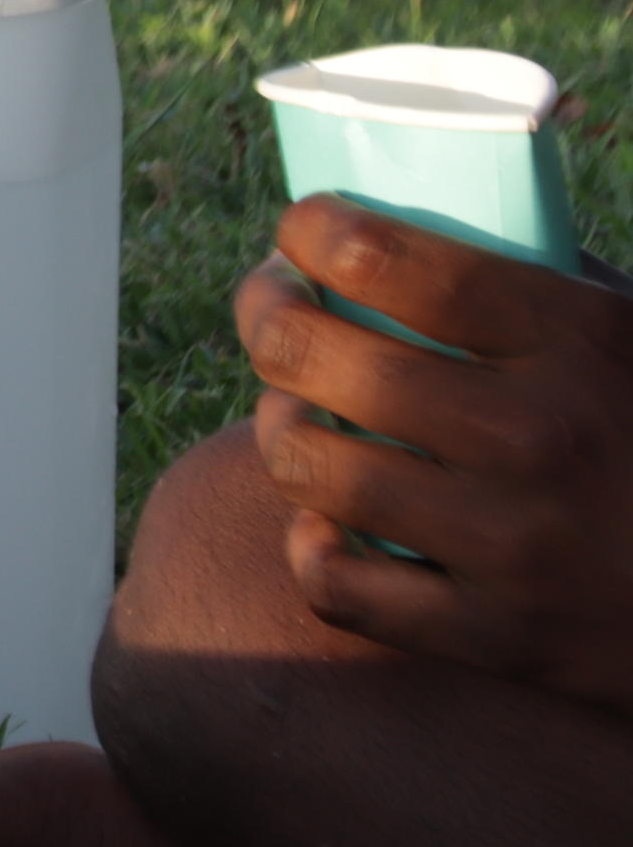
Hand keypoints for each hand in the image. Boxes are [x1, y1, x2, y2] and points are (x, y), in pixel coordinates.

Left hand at [234, 193, 632, 711]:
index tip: (303, 234)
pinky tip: (330, 518)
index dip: (311, 231)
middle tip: (274, 309)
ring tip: (297, 410)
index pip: (385, 259)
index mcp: (580, 340)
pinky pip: (337, 583)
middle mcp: (540, 436)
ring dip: (279, 424)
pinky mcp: (506, 638)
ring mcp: (519, 544)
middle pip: (318, 354)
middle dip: (266, 314)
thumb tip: (420, 208)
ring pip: (310, 461)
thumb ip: (550, 281)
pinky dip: (313, 545)